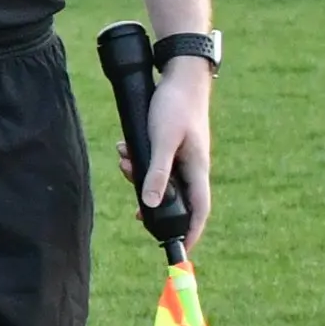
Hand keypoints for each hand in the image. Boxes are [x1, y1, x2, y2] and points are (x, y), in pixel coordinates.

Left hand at [115, 64, 213, 247]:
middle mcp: (193, 166)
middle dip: (152, 203)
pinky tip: (124, 150)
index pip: (200, 210)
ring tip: (124, 161)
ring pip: (161, 180)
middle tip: (135, 209)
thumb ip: (157, 172)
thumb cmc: (175, 105)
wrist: (179, 74)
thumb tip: (151, 204)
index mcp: (198, 169)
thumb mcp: (162, 140)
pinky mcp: (172, 145)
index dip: (191, 232)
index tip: (180, 251)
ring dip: (139, 176)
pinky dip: (138, 161)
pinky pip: (154, 163)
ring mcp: (183, 156)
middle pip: (176, 198)